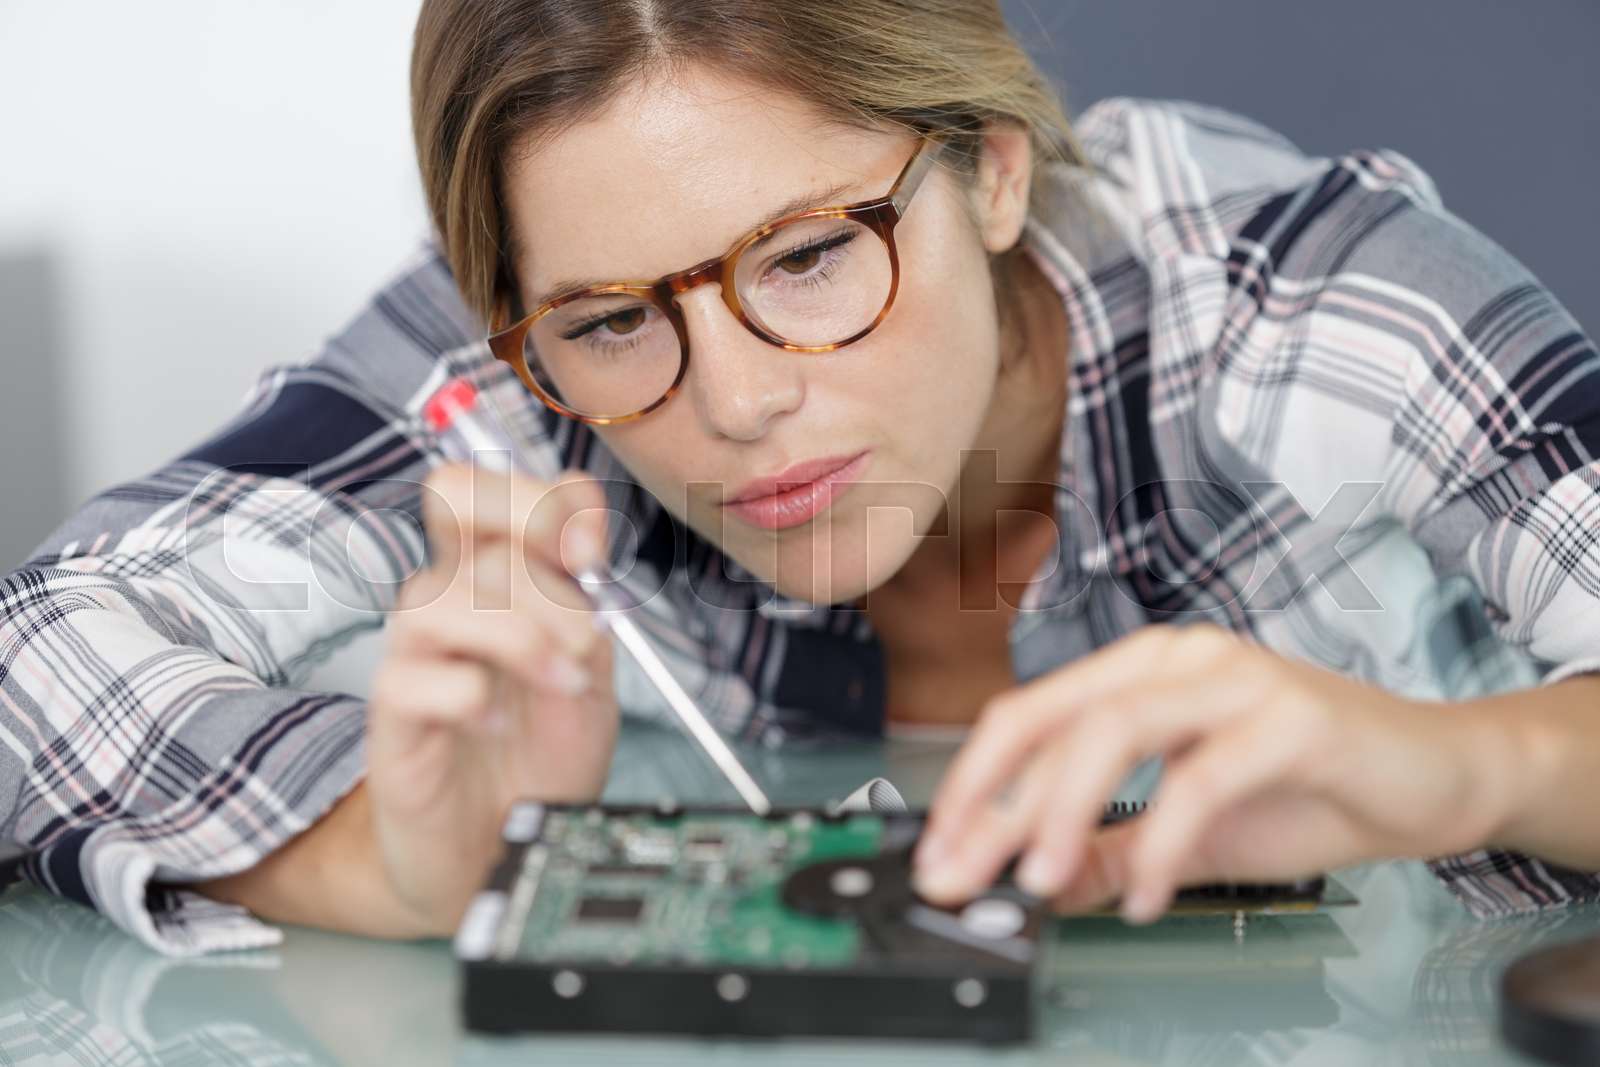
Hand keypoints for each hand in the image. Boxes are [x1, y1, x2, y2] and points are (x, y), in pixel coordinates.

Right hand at [365, 462, 618, 934]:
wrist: (506, 848)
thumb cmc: (542, 756)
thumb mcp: (592, 669)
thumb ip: (588, 601)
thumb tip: (580, 542)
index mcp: (494, 577)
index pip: (489, 484)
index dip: (544, 500)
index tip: (591, 558)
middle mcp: (447, 599)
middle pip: (454, 505)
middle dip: (538, 564)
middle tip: (583, 639)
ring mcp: (412, 653)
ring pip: (439, 593)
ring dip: (522, 637)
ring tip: (562, 687)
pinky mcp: (390, 716)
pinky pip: (417, 677)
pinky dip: (472, 697)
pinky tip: (495, 727)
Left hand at [912, 623, 1513, 922]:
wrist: (1439, 779)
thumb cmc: (1311, 791)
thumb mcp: (1188, 835)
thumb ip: (1112, 853)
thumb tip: (1034, 882)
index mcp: (1143, 673)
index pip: (1031, 715)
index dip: (974, 783)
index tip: (938, 851)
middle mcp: (1181, 660)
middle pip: (1058, 717)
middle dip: (997, 801)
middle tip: (963, 874)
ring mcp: (1237, 679)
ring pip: (1116, 728)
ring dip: (1063, 809)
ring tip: (1037, 880)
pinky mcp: (1294, 717)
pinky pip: (1203, 777)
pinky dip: (1162, 840)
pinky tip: (1150, 897)